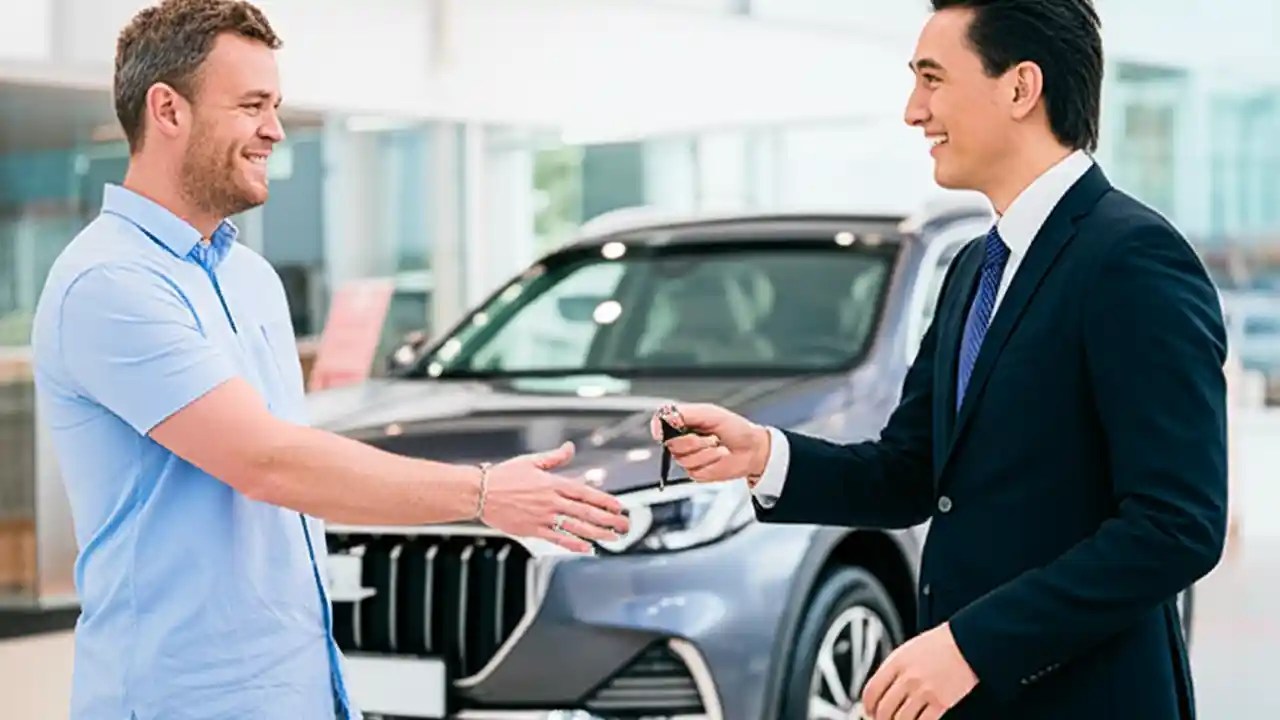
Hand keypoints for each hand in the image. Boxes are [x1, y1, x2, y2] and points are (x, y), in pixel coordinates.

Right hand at [481, 441, 630, 552]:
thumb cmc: (503, 477)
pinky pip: (558, 539)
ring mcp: (543, 517)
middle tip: (623, 525)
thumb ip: (554, 457)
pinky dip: (573, 544)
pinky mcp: (533, 530)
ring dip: (597, 533)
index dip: (604, 501)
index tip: (618, 506)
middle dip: (608, 520)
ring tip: (612, 538)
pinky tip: (586, 548)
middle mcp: (551, 501)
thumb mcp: (531, 461)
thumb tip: (569, 447)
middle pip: (586, 512)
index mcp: (553, 483)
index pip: (585, 493)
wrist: (480, 492)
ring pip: (576, 527)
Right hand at [649, 403, 770, 482]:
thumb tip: (664, 418)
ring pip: (684, 459)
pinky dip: (711, 463)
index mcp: (683, 423)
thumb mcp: (710, 413)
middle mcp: (682, 440)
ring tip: (718, 446)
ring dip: (706, 452)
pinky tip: (719, 457)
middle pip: (671, 445)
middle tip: (710, 437)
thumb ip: (685, 414)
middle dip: (693, 442)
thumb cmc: (735, 428)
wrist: (752, 449)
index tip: (667, 430)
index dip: (660, 428)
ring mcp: (688, 457)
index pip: (659, 424)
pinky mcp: (696, 472)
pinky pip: (695, 470)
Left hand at [861, 622, 977, 719]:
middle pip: (884, 709)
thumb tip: (880, 689)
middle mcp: (908, 677)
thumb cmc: (939, 645)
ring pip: (901, 719)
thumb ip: (893, 669)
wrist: (966, 643)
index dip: (867, 706)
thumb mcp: (908, 650)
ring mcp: (924, 691)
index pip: (871, 690)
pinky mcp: (941, 703)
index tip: (868, 711)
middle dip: (880, 719)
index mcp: (897, 662)